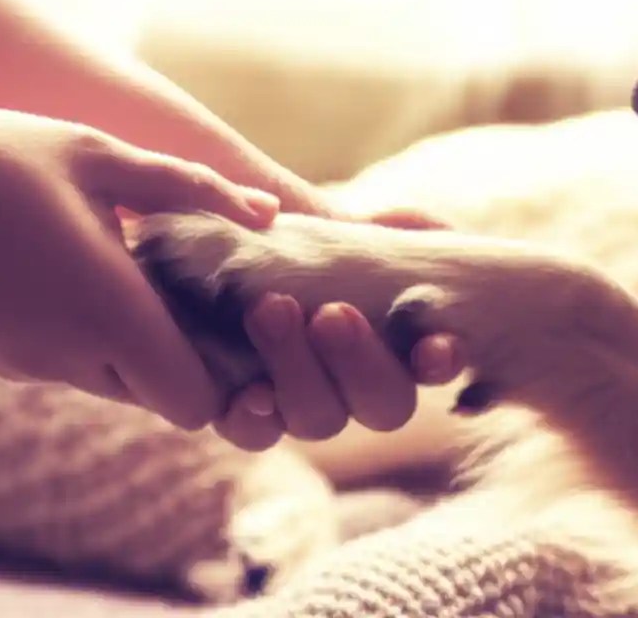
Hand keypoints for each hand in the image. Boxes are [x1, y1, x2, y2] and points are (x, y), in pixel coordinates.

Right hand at [0, 107, 278, 429]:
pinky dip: (95, 336)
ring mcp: (29, 365)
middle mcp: (70, 357)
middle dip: (190, 355)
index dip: (226, 372)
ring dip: (141, 342)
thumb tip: (271, 214)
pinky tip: (84, 270)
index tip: (233, 316)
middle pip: (164, 398)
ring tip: (141, 268)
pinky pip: (73, 366)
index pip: (196, 403)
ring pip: (119, 383)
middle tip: (199, 289)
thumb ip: (193, 190)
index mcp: (107, 312)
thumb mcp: (99, 155)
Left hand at [211, 207, 465, 450]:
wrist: (195, 228)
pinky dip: (257, 419)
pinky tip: (250, 393)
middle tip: (333, 313)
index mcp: (392, 328)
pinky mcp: (237, 403)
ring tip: (271, 309)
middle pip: (384, 404)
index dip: (442, 359)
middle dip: (363, 362)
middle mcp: (351, 374)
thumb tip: (422, 231)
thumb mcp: (328, 205)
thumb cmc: (271, 217)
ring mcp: (297, 395)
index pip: (435, 358)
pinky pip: (255, 433)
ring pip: (320, 419)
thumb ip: (387, 224)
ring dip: (302, 372)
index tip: (438, 343)